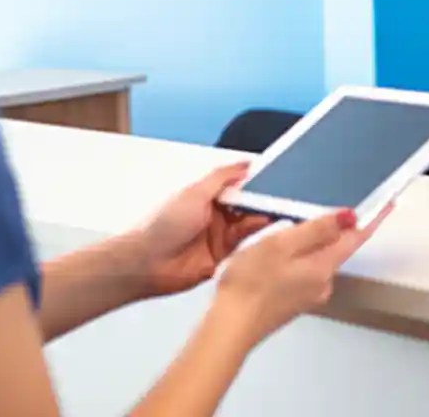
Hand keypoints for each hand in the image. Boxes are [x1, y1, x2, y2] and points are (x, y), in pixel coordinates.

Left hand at [130, 162, 270, 298]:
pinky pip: (245, 241)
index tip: (275, 176)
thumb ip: (222, 177)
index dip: (255, 180)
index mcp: (205, 194)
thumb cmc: (161, 226)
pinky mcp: (222, 254)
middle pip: (246, 202)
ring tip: (278, 207)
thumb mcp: (194, 192)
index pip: (237, 183)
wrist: (147, 263)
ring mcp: (218, 234)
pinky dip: (256, 232)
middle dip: (262, 198)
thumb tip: (244, 164)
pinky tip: (266, 224)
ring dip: (261, 214)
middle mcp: (213, 213)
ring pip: (248, 221)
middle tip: (281, 193)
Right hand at [217, 203, 392, 339]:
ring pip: (318, 259)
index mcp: (324, 266)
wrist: (230, 327)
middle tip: (323, 205)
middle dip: (335, 227)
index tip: (387, 204)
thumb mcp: (281, 245)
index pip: (357, 237)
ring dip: (311, 242)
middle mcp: (323, 282)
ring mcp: (309, 294)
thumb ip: (317, 230)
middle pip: (337, 247)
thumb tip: (348, 216)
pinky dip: (297, 257)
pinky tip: (276, 254)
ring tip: (289, 226)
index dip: (372, 218)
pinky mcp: (293, 300)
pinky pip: (304, 271)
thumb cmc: (250, 284)